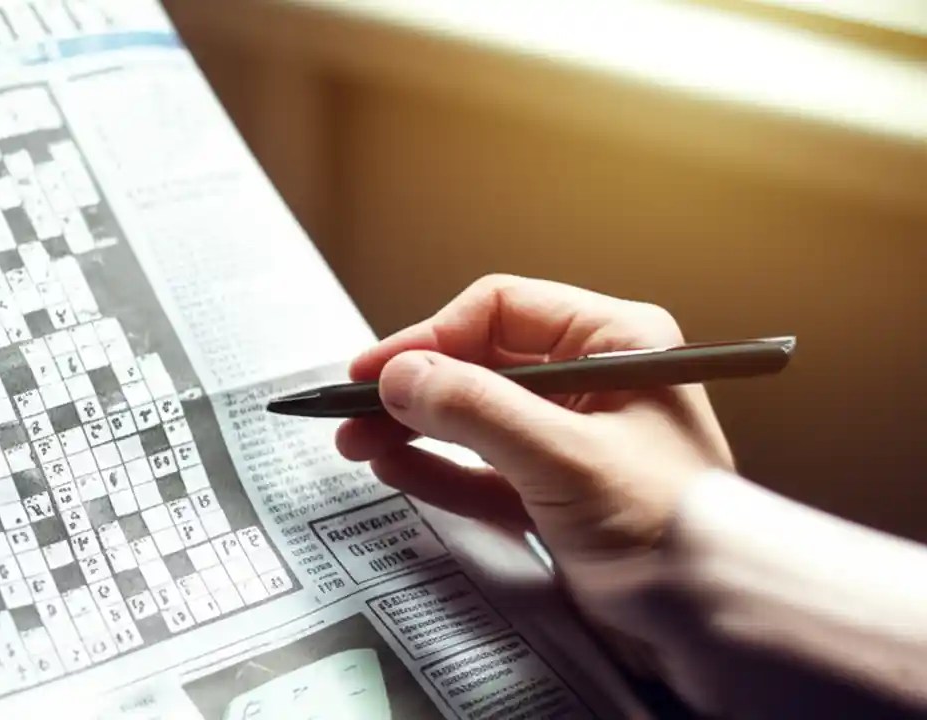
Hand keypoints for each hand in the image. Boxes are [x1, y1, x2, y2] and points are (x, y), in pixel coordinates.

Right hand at [335, 275, 733, 668]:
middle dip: (414, 386)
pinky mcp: (556, 491)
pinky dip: (439, 467)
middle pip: (480, 363)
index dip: (431, 335)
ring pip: (475, 417)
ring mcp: (571, 437)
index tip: (377, 370)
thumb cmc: (674, 528)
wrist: (718, 621)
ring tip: (357, 442)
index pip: (501, 311)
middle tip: (353, 411)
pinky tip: (395, 466)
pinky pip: (483, 467)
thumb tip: (400, 375)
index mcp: (613, 343)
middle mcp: (592, 380)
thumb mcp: (565, 456)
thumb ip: (476, 410)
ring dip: (415, 427)